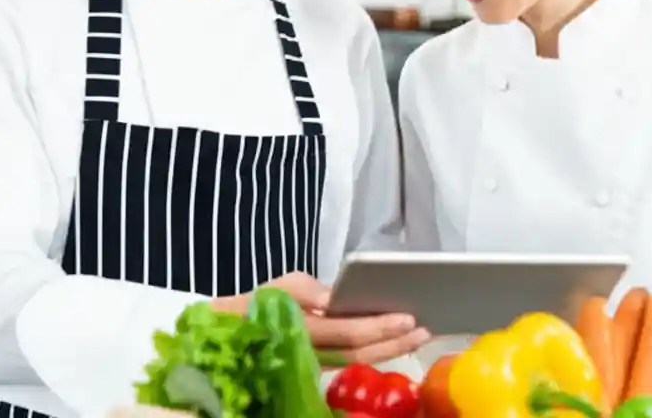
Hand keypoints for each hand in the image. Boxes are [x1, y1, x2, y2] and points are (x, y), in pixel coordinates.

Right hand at [212, 272, 430, 364]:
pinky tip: (396, 343)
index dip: (379, 327)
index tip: (407, 318)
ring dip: (390, 351)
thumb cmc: (257, 303)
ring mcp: (316, 362)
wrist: (227, 334)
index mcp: (302, 327)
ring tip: (417, 336)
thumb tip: (333, 297)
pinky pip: (352, 361)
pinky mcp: (318, 365)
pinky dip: (376, 353)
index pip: (348, 331)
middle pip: (360, 352)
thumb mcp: (279, 286)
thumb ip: (308, 289)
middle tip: (424, 328)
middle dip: (394, 342)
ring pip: (359, 361)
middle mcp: (312, 351)